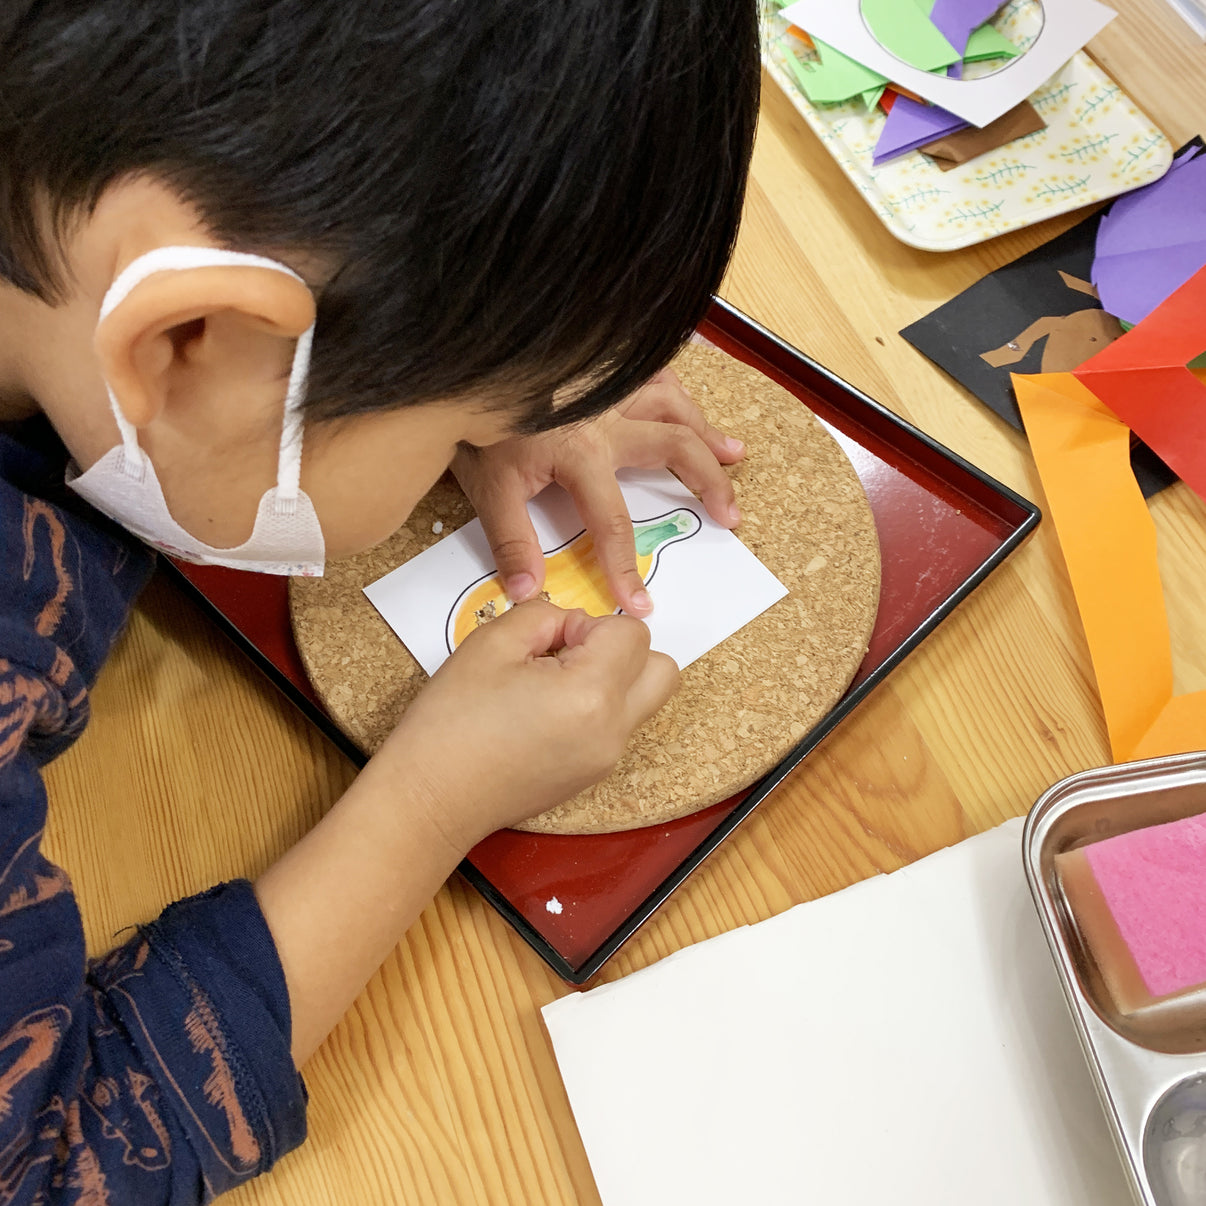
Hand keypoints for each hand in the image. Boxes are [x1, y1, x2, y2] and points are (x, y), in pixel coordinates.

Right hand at [376, 600, 678, 848]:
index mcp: (593, 693)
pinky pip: (619, 726)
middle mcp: (613, 729)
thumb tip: (570, 625)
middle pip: (662, 669)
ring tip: (554, 684)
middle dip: (623, 649)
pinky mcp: (593, 775)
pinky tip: (545, 712)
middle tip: (569, 654)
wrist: (431, 798)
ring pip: (644, 700)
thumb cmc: (451, 722)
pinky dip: (598, 708)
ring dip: (614, 678)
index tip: (550, 641)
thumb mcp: (492, 643)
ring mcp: (607, 758)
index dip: (589, 625)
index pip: (632, 633)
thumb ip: (544, 616)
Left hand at [452, 368, 744, 617]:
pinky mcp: (602, 368)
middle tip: (730, 514)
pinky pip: (653, 372)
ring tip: (732, 455)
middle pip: (675, 447)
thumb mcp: (487, 485)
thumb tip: (526, 590)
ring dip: (705, 432)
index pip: (613, 522)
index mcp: (581, 452)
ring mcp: (609, 386)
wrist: (467, 362)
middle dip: (709, 482)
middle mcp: (606, 417)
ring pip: (674, 404)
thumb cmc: (474, 419)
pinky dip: (676, 391)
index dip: (627, 566)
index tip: (639, 602)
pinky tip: (685, 405)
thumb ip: (511, 539)